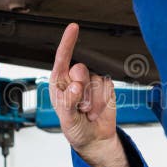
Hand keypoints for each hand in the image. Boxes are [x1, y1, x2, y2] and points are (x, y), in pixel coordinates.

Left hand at [50, 24, 129, 166]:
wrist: (95, 138)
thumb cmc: (75, 128)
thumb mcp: (66, 119)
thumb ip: (69, 102)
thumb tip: (76, 86)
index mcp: (59, 81)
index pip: (62, 58)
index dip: (67, 42)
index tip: (73, 28)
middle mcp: (74, 78)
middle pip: (80, 69)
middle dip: (82, 88)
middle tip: (81, 106)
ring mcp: (91, 81)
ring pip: (95, 79)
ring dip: (92, 100)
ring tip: (87, 112)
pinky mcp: (106, 86)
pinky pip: (107, 86)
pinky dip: (102, 102)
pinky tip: (97, 110)